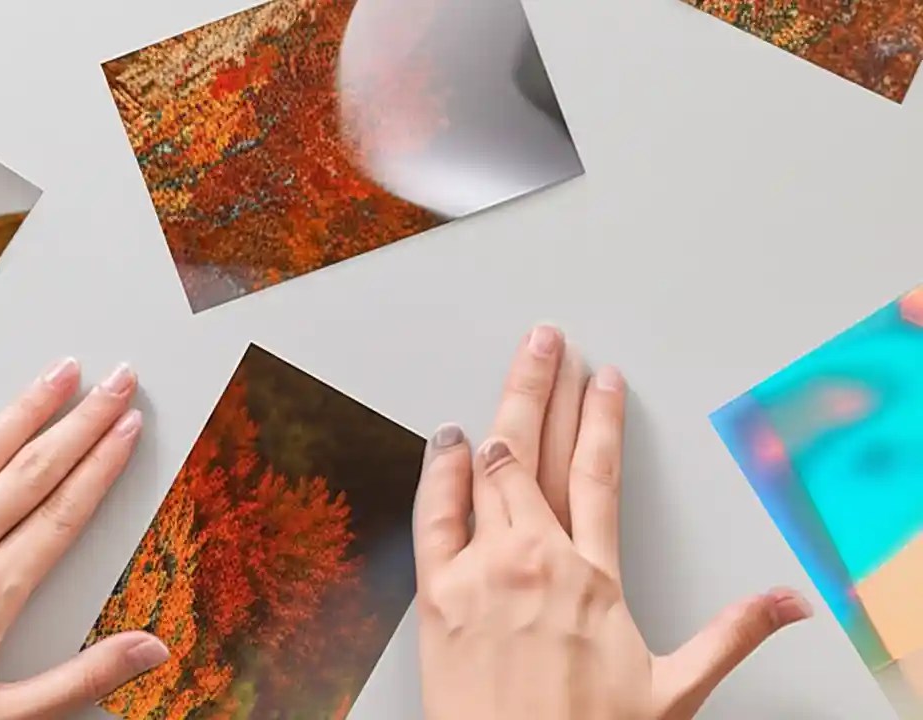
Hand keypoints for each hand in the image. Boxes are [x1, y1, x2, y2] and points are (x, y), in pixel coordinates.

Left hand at [0, 359, 168, 719]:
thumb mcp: (3, 716)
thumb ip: (83, 677)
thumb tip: (152, 652)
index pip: (63, 513)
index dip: (102, 464)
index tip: (128, 427)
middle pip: (31, 473)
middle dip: (81, 422)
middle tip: (115, 382)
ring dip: (23, 411)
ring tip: (58, 374)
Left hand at [413, 326, 811, 718]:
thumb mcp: (674, 689)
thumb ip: (730, 635)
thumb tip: (786, 605)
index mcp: (593, 575)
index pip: (598, 473)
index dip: (600, 419)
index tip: (603, 382)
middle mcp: (536, 558)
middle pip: (538, 450)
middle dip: (543, 388)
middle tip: (548, 344)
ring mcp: (483, 569)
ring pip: (489, 467)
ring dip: (500, 410)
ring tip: (512, 369)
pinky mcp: (438, 591)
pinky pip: (434, 513)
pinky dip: (440, 470)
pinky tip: (448, 439)